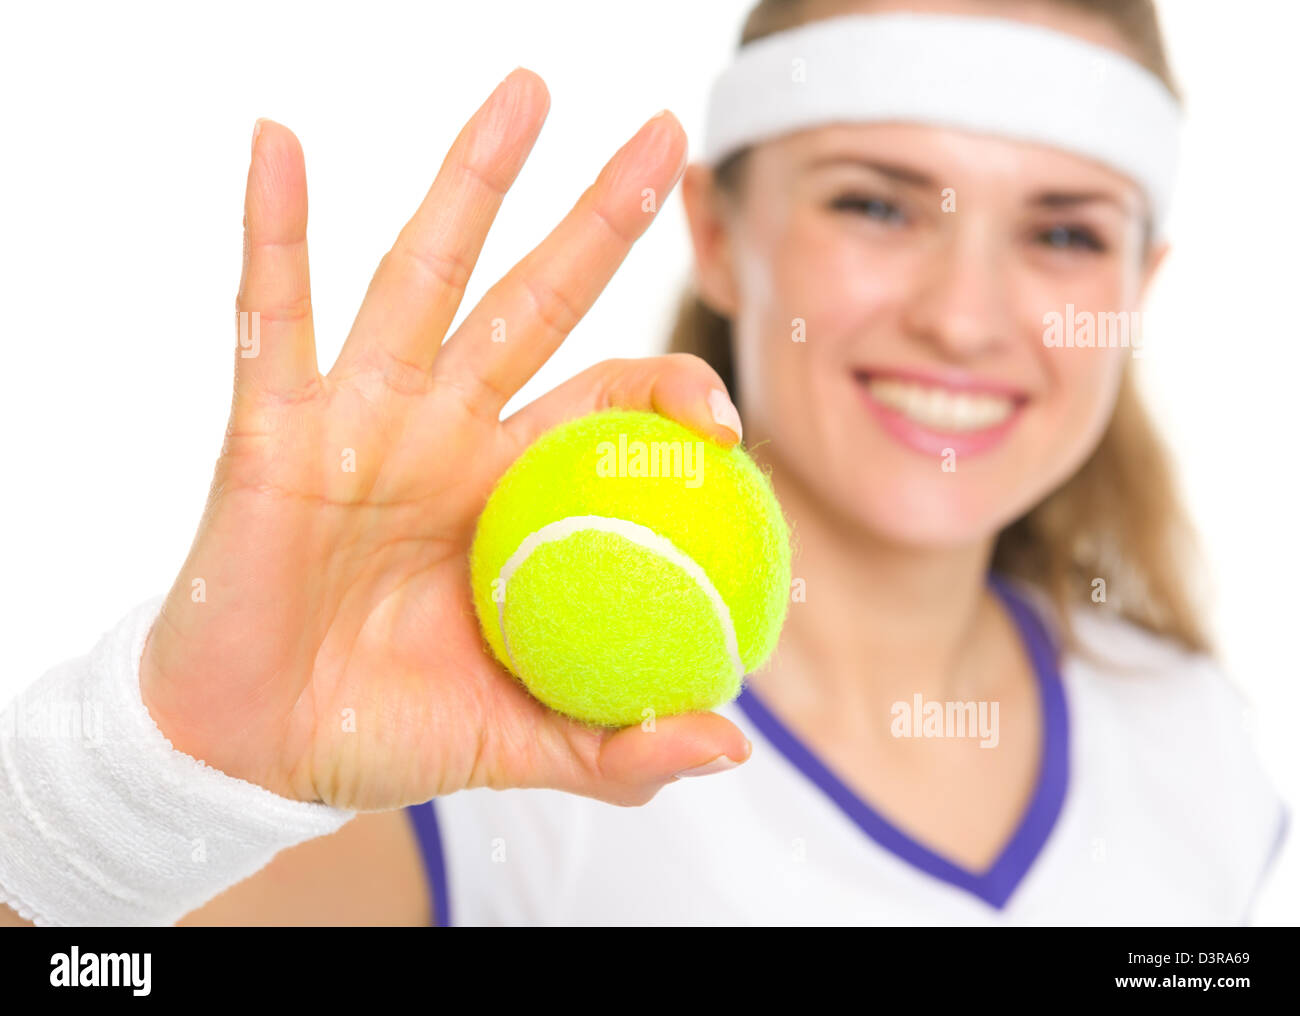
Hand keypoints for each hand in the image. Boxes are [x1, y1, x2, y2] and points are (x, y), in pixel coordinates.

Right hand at [138, 68, 750, 810]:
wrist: (255, 753)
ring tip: (526, 91)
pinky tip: (280, 145)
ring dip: (471, 184)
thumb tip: (731, 745)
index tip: (727, 421)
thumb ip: (618, 743)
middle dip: (599, 221)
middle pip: (536, 304)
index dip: (670, 391)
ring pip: (424, 280)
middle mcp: (444, 432)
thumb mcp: (520, 742)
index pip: (606, 403)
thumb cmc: (387, 729)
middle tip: (664, 134)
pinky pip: (270, 319)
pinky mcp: (270, 428)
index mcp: (511, 492)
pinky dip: (272, 235)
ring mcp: (359, 418)